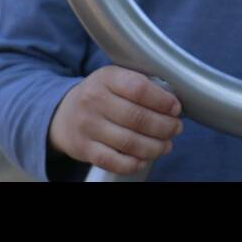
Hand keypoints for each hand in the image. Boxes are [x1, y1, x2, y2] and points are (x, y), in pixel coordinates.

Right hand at [49, 65, 182, 174]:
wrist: (64, 114)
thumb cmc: (100, 96)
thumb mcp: (115, 79)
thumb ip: (140, 85)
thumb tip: (173, 104)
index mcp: (106, 78)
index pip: (139, 89)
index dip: (163, 101)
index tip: (176, 108)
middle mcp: (94, 100)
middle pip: (138, 118)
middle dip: (164, 126)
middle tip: (176, 128)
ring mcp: (88, 126)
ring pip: (129, 142)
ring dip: (155, 147)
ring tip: (166, 145)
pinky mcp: (84, 149)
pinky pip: (113, 161)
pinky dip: (134, 163)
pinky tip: (145, 159)